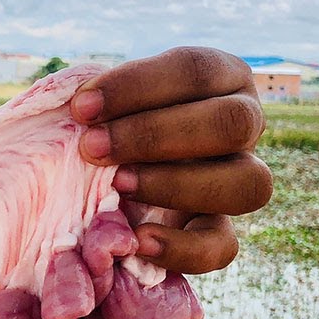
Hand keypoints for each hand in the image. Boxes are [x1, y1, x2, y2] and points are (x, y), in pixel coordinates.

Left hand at [70, 47, 272, 274]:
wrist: (101, 183)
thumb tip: (71, 105)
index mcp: (222, 79)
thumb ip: (96, 99)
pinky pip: (223, 246)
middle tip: (91, 147)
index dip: (138, 86)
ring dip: (176, 184)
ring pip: (247, 183)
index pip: (196, 71)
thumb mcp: (101, 102)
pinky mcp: (221, 233)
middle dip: (154, 135)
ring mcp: (240, 181)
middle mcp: (244, 126)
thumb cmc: (99, 122)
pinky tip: (137, 240)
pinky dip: (182, 247)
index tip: (81, 107)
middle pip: (231, 123)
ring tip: (116, 185)